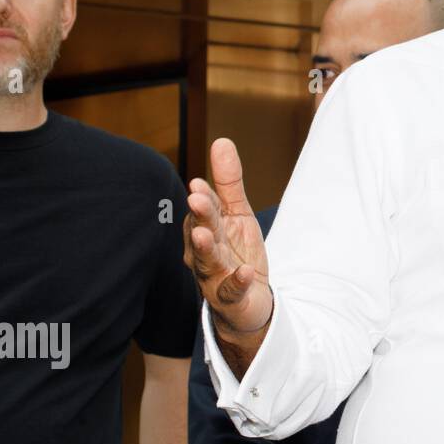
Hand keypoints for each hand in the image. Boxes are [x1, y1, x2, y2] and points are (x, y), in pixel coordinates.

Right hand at [182, 139, 271, 346]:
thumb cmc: (237, 252)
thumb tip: (221, 141)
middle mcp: (203, 254)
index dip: (203, 199)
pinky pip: (231, 291)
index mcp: (205, 231)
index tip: (199, 184)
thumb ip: (229, 183)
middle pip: (201, 233)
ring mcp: (215, 278)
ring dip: (205, 248)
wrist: (248, 302)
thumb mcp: (238, 214)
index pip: (204, 212)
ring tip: (203, 234)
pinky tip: (245, 272)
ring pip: (207, 262)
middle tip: (196, 199)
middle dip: (199, 217)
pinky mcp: (231, 299)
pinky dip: (237, 282)